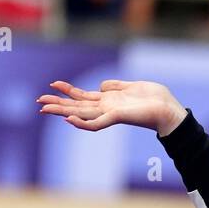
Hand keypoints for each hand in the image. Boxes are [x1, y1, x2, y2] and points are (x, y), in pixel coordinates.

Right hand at [36, 79, 186, 134]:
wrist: (169, 110)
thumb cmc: (155, 99)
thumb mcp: (132, 86)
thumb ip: (115, 86)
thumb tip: (101, 85)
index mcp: (109, 100)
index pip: (84, 96)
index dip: (68, 90)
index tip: (53, 84)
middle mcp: (106, 108)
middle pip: (77, 105)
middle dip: (58, 103)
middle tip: (39, 101)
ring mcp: (110, 114)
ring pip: (81, 113)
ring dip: (63, 111)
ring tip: (45, 108)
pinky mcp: (116, 117)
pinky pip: (96, 123)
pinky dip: (82, 123)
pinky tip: (69, 120)